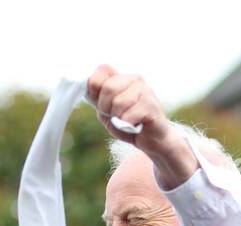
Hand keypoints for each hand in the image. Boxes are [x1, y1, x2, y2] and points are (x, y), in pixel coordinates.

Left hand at [86, 65, 196, 187]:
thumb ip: (96, 98)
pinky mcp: (151, 105)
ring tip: (127, 121)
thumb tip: (87, 86)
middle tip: (115, 116)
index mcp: (122, 78)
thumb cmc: (129, 125)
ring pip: (118, 103)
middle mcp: (135, 79)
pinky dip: (127, 126)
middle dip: (105, 107)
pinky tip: (136, 126)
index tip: (101, 103)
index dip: (95, 88)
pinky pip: (128, 116)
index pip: (103, 69)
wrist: (152, 141)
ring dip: (118, 118)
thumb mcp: (106, 111)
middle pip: (108, 87)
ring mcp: (145, 90)